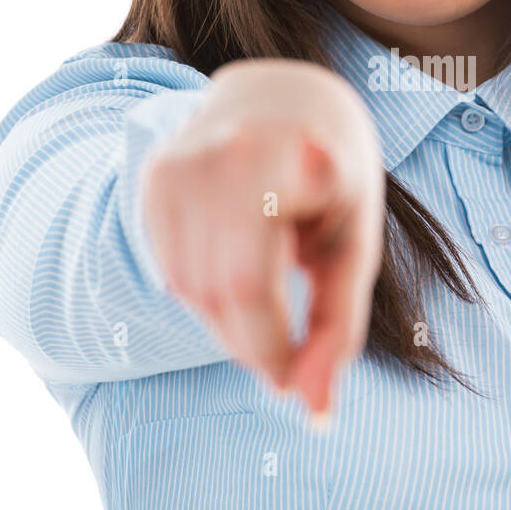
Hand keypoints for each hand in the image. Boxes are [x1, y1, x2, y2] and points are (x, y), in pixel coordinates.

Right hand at [142, 59, 384, 417]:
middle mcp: (222, 154)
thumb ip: (339, 328)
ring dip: (228, 325)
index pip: (252, 288)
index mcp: (286, 160)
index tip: (292, 379)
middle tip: (283, 364)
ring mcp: (178, 163)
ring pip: (189, 289)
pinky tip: (238, 271)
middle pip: (217, 295)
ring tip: (268, 310)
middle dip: (252, 347)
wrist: (285, 96)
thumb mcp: (356, 243)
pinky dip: (204, 295)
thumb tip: (315, 414)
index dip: (271, 349)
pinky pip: (170, 270)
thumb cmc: (336, 178)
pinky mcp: (154, 176)